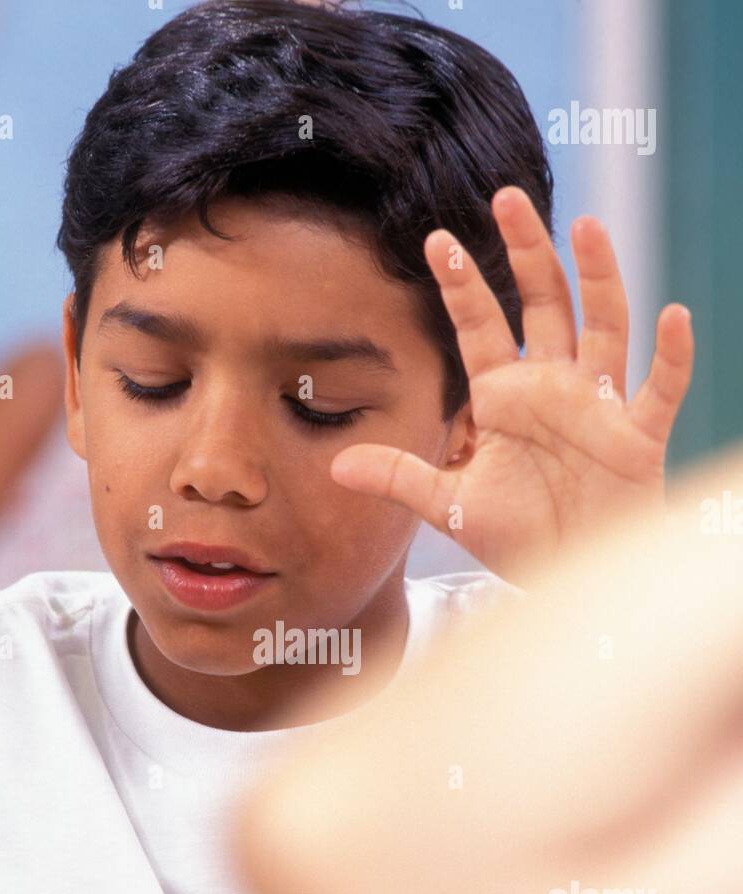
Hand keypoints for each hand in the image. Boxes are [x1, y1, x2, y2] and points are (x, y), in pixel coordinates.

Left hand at [330, 187, 694, 581]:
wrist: (573, 579)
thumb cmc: (519, 539)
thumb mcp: (450, 508)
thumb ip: (401, 478)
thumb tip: (337, 465)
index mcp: (504, 398)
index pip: (481, 328)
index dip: (461, 286)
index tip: (435, 239)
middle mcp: (553, 389)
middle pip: (545, 305)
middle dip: (527, 253)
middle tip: (506, 197)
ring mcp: (599, 407)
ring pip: (604, 326)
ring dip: (600, 278)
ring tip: (586, 226)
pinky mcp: (639, 437)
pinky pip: (661, 390)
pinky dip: (671, 356)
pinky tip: (673, 316)